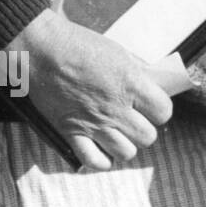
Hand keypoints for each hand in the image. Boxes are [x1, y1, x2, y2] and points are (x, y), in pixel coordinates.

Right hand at [8, 10, 172, 170]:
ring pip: (126, 152)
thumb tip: (155, 84)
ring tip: (120, 135)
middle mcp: (115, 107)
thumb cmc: (80, 45)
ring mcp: (93, 122)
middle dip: (145, 129)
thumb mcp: (119, 53)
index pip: (163, 112)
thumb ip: (139, 72)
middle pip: (147, 137)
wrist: (42, 50)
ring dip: (126, 145)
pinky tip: (103, 150)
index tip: (152, 107)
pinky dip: (102, 160)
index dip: (160, 111)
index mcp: (131, 83)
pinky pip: (94, 160)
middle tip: (136, 121)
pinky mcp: (70, 132)